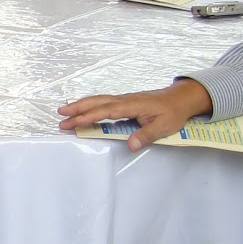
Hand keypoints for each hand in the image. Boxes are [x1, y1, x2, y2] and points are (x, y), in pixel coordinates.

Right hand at [57, 79, 213, 150]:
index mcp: (132, 105)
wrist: (181, 98)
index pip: (106, 111)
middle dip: (78, 108)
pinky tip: (83, 110)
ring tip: (65, 112)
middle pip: (97, 102)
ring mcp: (124, 100)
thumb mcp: (164, 127)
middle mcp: (124, 100)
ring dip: (81, 105)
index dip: (90, 116)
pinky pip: (103, 102)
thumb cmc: (173, 112)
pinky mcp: (125, 102)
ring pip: (98, 100)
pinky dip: (90, 105)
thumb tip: (130, 145)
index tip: (74, 121)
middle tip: (61, 116)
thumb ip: (146, 135)